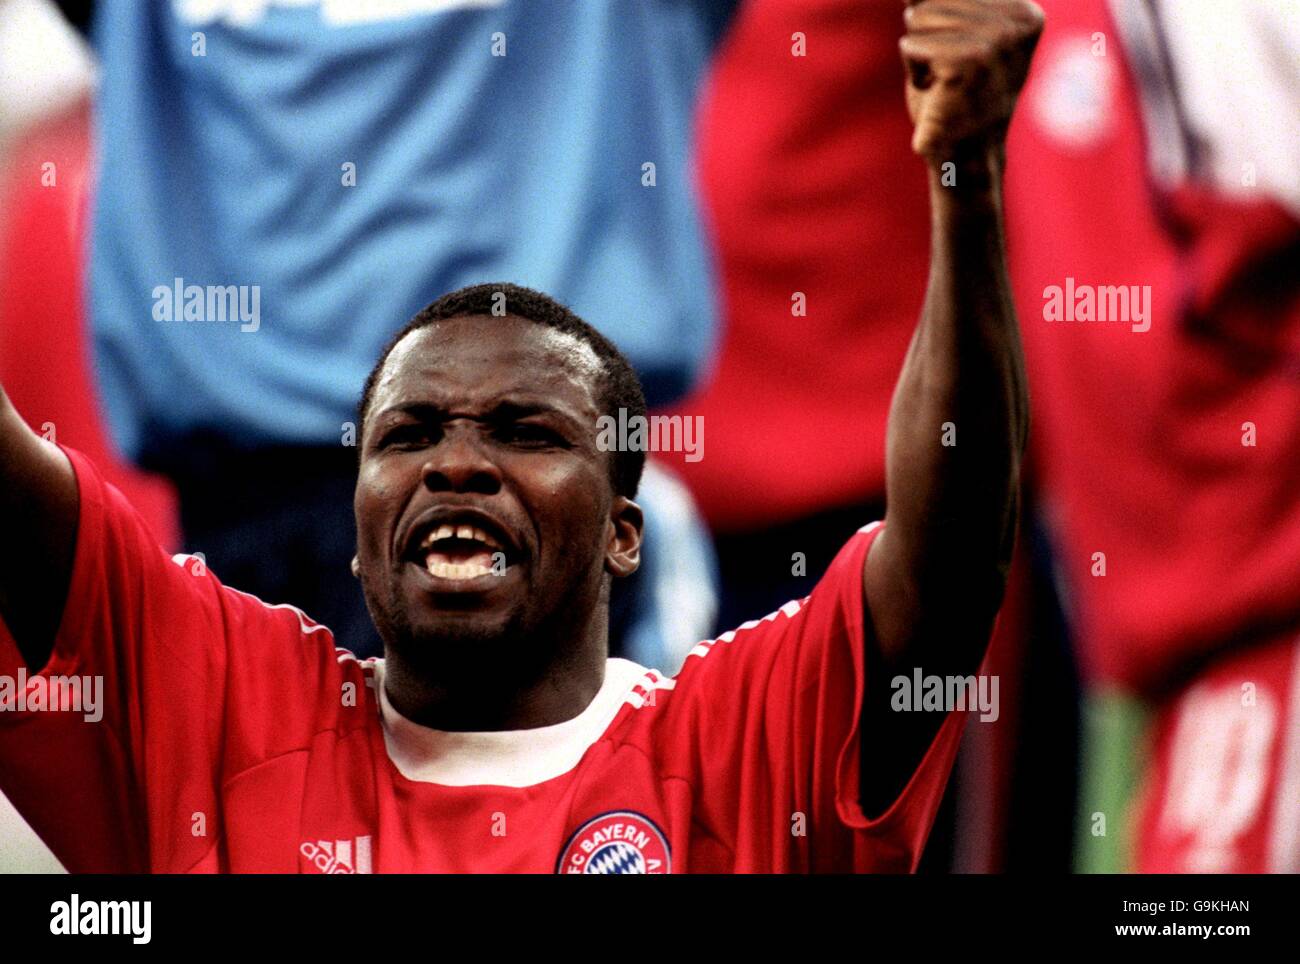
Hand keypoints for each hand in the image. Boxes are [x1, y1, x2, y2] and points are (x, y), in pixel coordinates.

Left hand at [900, 0, 1043, 164]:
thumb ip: (940, 3)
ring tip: (944, 82)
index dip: (940, 21)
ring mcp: (997, 42)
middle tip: (950, 72)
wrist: (965, 155)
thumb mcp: (954, 35)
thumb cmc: (955, 94)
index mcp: (1025, 13)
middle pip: (933, 0)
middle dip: (927, 35)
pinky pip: (911, 45)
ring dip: (919, 53)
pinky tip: (937, 91)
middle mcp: (1018, 22)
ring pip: (918, 17)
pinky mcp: (969, 62)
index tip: (963, 59)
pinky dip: (913, 71)